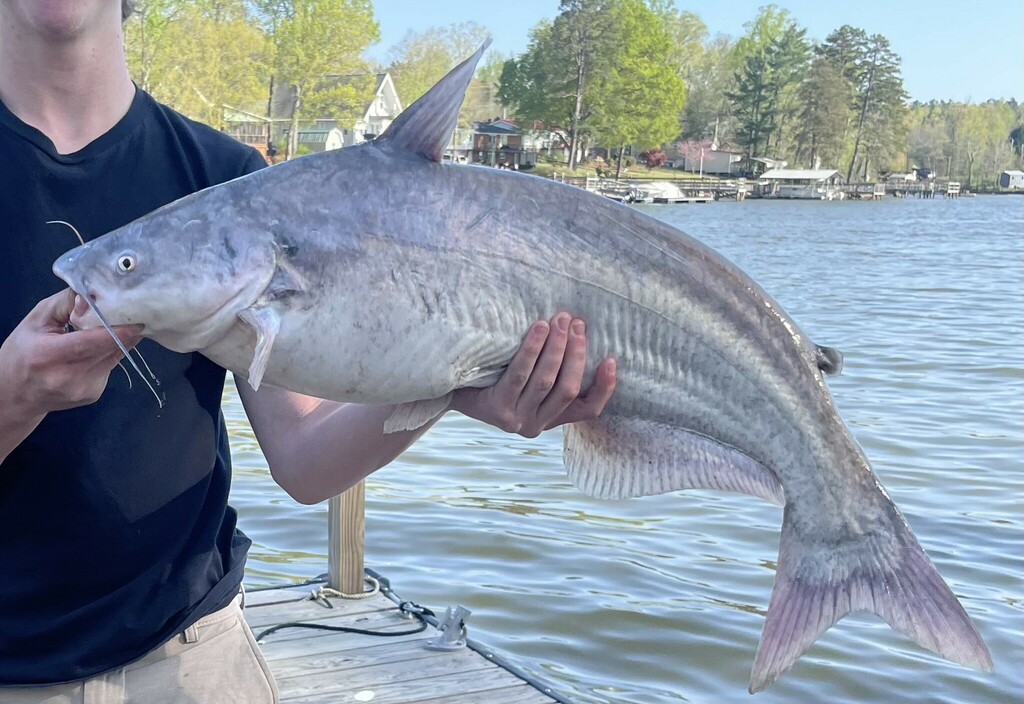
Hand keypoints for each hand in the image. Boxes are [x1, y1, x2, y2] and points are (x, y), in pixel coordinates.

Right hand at [0, 289, 143, 414]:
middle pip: (108, 349)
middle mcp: (68, 377)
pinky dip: (108, 354)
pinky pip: (110, 367)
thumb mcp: (36, 320)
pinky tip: (95, 351)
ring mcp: (83, 389)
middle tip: (133, 314)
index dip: (117, 330)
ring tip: (112, 328)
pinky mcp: (93, 395)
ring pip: (114, 358)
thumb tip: (93, 295)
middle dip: (123, 331)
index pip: (91, 342)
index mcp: (48, 355)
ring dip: (118, 341)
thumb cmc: (22, 352)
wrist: (16, 394)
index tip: (137, 319)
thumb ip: (65, 304)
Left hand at [451, 312, 616, 437]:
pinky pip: (520, 374)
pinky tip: (539, 328)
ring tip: (561, 320)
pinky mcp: (497, 409)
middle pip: (567, 388)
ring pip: (546, 381)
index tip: (611, 359)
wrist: (449, 390)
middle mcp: (535, 426)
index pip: (588, 410)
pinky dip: (532, 349)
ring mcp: (516, 420)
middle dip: (577, 353)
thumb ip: (551, 371)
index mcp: (549, 420)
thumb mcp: (526, 380)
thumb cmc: (493, 378)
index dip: (604, 387)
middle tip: (577, 324)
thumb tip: (578, 331)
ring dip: (557, 347)